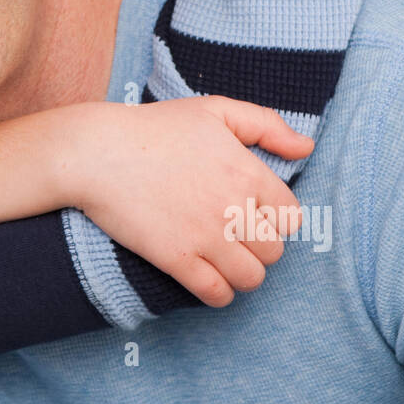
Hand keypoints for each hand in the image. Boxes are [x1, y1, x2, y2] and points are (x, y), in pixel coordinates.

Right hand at [70, 97, 313, 306]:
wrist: (98, 153)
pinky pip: (217, 294)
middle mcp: (234, 208)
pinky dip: (219, 293)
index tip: (253, 214)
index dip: (274, 218)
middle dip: (259, 247)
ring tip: (224, 260)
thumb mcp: (215, 110)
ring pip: (252, 278)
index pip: (291, 217)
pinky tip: (208, 279)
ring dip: (242, 273)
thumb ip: (266, 124)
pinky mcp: (177, 259)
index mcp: (248, 172)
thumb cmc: (155, 128)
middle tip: (235, 236)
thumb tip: (306, 147)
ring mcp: (206, 237)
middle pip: (274, 252)